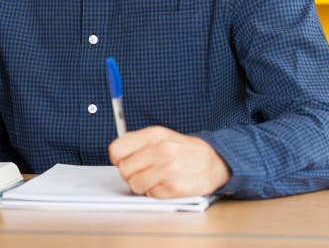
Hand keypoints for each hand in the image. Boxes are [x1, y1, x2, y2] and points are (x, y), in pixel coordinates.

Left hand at [109, 126, 230, 197]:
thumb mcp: (160, 136)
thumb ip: (137, 142)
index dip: (117, 158)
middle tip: (141, 171)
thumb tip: (115, 154)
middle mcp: (162, 150)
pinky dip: (155, 192)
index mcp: (154, 135)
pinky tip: (165, 184)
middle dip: (130, 173)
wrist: (213, 161)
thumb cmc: (182, 149)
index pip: (117, 149)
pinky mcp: (176, 188)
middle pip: (124, 169)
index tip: (123, 160)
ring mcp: (169, 170)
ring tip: (153, 178)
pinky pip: (151, 194)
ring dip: (141, 185)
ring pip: (134, 184)